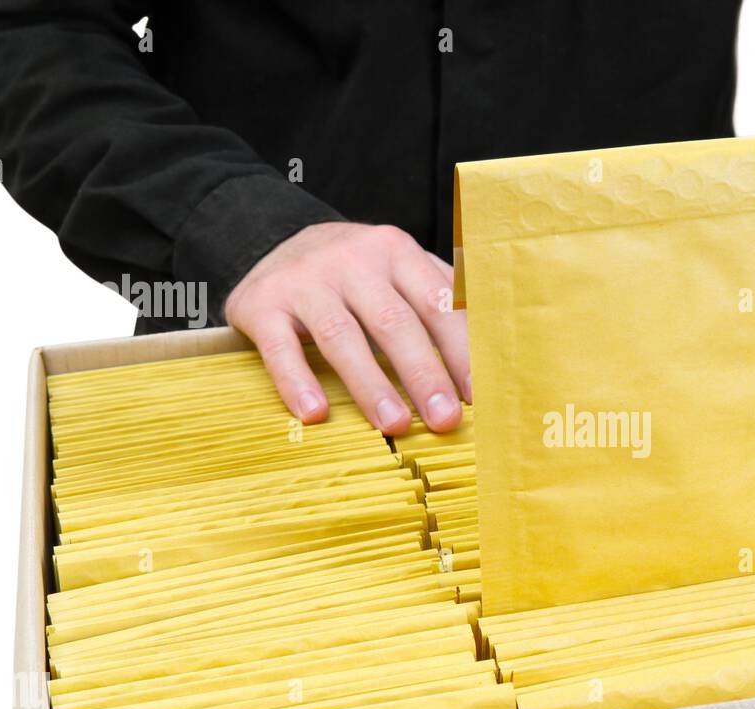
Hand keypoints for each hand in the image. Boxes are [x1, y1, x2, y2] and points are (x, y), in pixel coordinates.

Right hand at [225, 222, 469, 433]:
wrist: (273, 238)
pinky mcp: (261, 304)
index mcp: (395, 252)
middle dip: (423, 374)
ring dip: (370, 385)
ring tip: (394, 425)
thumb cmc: (356, 272)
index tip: (477, 396)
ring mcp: (304, 281)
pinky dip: (296, 382)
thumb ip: (441, 296)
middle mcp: (351, 261)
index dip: (459, 351)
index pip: (435, 305)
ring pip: (341, 337)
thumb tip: (493, 349)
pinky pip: (280, 348)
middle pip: (394, 323)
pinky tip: (315, 414)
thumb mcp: (399, 268)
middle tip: (445, 419)